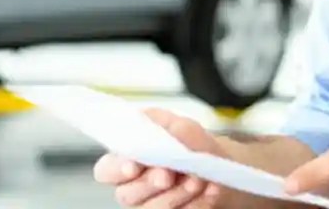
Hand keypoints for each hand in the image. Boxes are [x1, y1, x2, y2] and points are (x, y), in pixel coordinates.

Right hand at [93, 108, 227, 207]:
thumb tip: (167, 129)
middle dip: (150, 183)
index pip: (106, 170)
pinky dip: (197, 204)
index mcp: (129, 159)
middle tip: (170, 173)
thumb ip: (174, 128)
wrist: (223, 166)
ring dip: (177, 194)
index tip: (134, 166)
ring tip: (198, 178)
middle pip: (127, 194)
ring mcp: (152, 205)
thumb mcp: (188, 128)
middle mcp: (135, 186)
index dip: (117, 169)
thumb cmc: (194, 145)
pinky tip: (210, 190)